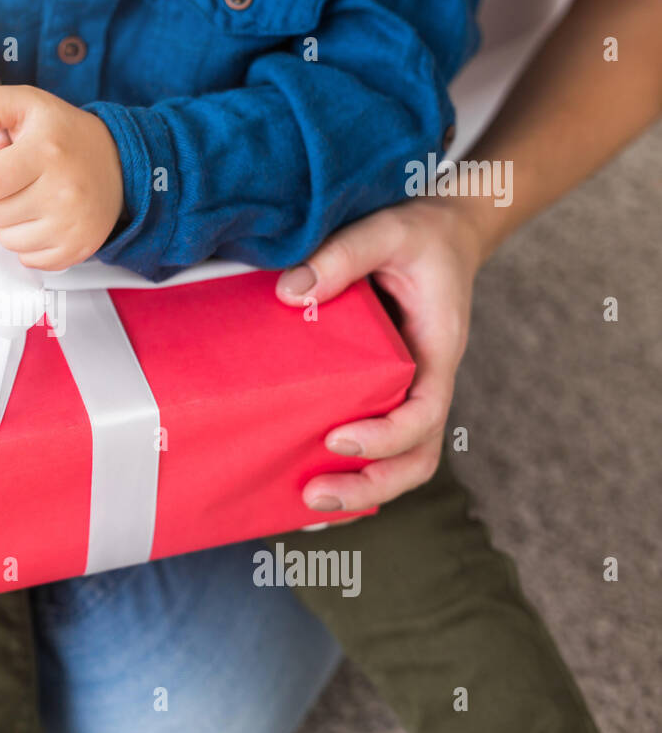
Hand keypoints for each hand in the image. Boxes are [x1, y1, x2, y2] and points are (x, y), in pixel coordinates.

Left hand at [0, 86, 123, 270]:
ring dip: (7, 224)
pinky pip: (28, 259)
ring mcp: (72, 224)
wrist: (120, 163)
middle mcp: (62, 191)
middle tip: (6, 185)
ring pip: (7, 240)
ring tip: (27, 200)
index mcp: (45, 152)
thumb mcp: (27, 102)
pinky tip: (41, 220)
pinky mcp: (78, 248)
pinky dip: (27, 244)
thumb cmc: (64, 134)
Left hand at [274, 198, 485, 511]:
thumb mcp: (385, 230)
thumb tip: (291, 293)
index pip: (424, 413)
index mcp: (436, 351)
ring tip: (304, 502)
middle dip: (371, 486)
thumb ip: (343, 256)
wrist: (440, 231)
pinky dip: (347, 467)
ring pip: (398, 460)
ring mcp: (406, 391)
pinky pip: (372, 438)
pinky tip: (302, 477)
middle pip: (416, 458)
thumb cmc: (418, 232)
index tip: (339, 439)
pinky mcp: (382, 390)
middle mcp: (425, 381)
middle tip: (314, 496)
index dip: (387, 437)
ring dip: (359, 489)